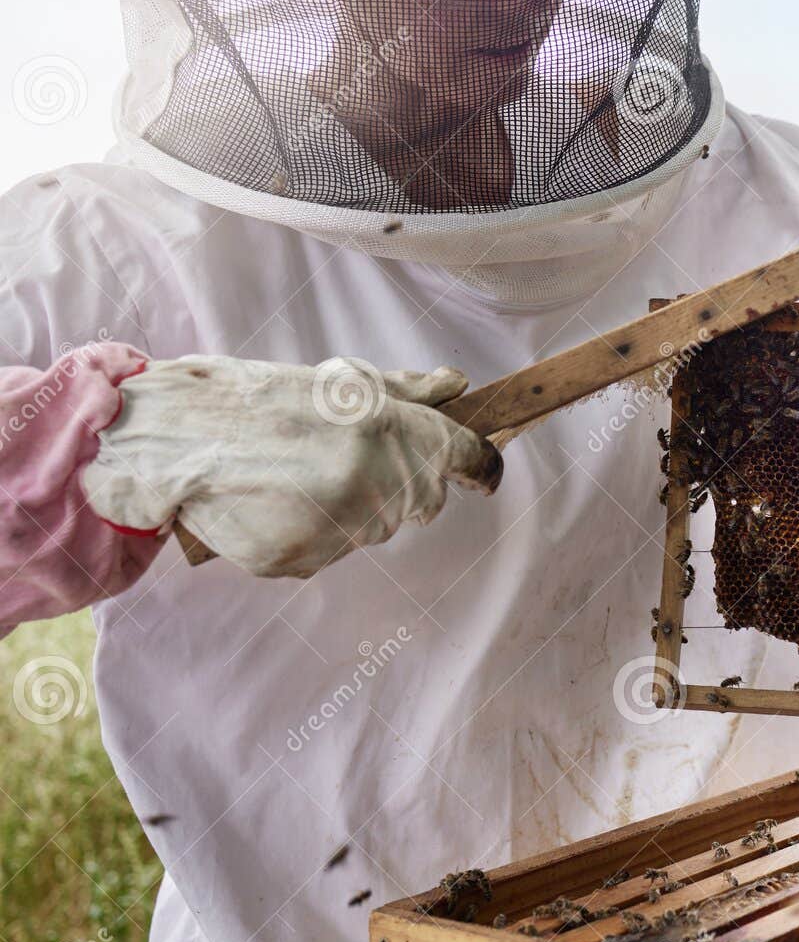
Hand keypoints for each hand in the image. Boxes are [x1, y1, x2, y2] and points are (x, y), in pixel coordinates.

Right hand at [82, 355, 501, 577]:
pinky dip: (304, 535)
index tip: (483, 475)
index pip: (463, 457)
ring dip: (345, 509)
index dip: (478, 466)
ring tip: (292, 478)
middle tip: (334, 457)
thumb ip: (406, 392)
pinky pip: (324, 554)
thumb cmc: (254, 400)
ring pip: (369, 531)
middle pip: (418, 501)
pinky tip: (273, 505)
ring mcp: (337, 527)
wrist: (171, 435)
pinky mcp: (300, 559)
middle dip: (392, 482)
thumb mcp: (337, 382)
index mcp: (388, 429)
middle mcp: (373, 481)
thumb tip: (456, 385)